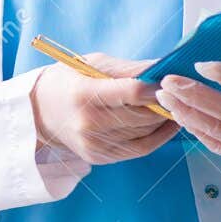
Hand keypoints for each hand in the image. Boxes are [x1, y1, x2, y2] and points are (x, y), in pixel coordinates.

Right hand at [30, 54, 181, 163]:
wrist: (40, 111)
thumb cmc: (68, 80)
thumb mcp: (93, 64)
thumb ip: (129, 68)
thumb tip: (164, 67)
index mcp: (84, 94)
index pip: (131, 92)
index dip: (155, 86)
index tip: (170, 80)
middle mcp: (88, 123)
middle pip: (142, 115)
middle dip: (165, 102)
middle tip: (180, 91)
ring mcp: (95, 144)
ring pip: (145, 132)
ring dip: (165, 119)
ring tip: (176, 104)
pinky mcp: (101, 157)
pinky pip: (141, 149)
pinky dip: (160, 136)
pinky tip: (169, 123)